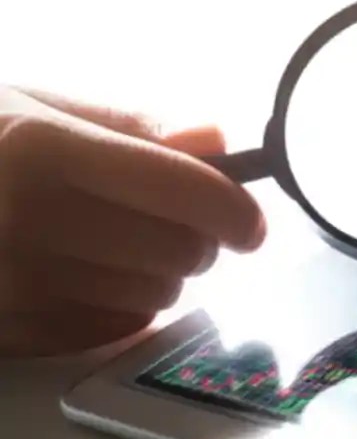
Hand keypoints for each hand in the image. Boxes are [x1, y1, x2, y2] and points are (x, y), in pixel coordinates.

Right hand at [0, 86, 264, 357]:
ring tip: (119, 245)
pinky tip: (88, 277)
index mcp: (39, 148)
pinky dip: (120, 309)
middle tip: (178, 223)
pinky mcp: (0, 331)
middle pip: (180, 252)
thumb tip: (217, 143)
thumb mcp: (27, 106)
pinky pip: (108, 332)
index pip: (184, 190)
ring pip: (155, 298)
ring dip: (161, 275)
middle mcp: (24, 221)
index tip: (250, 221)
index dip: (235, 209)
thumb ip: (127, 126)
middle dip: (198, 240)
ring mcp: (8, 284)